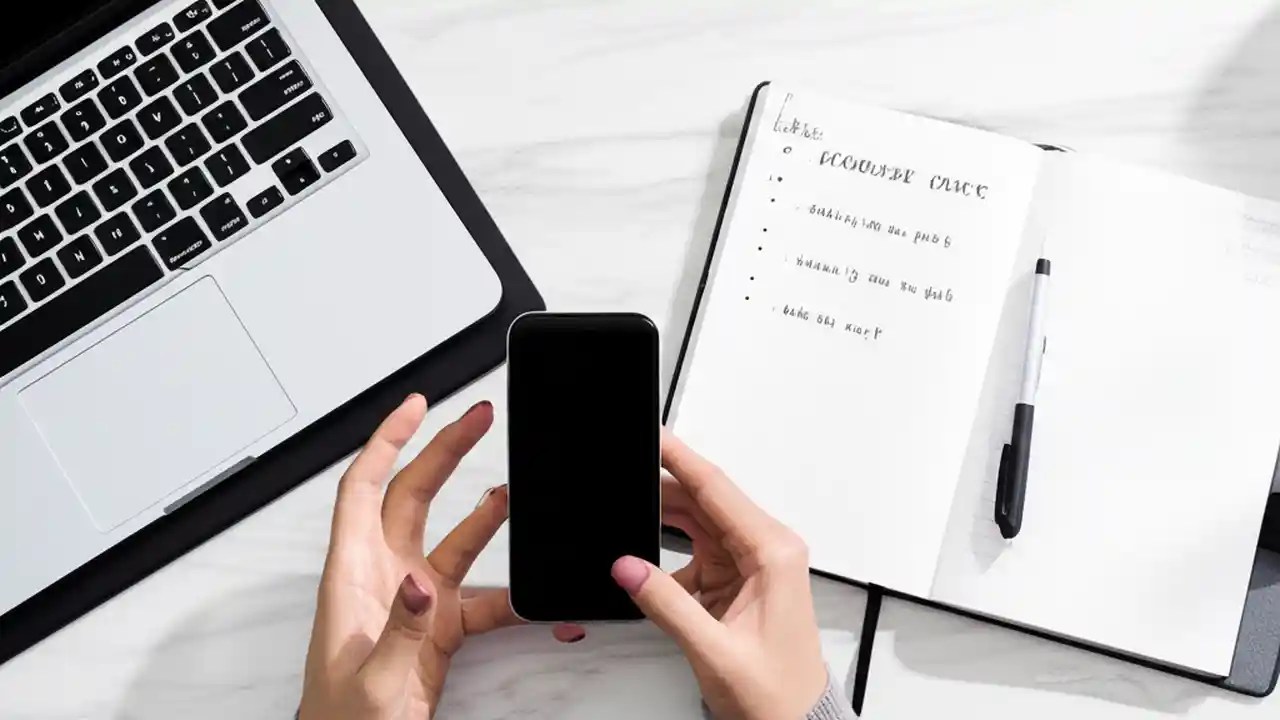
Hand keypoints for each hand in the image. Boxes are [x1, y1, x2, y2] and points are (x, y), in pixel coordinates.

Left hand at [300, 396, 581, 719]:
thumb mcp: (369, 679)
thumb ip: (400, 629)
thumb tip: (421, 583)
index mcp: (352, 575)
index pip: (363, 488)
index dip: (386, 441)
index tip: (415, 406)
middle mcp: (383, 576)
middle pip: (413, 495)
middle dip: (444, 452)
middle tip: (478, 419)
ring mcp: (413, 601)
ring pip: (453, 539)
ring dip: (485, 514)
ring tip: (516, 491)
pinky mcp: (439, 629)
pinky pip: (482, 598)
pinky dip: (512, 594)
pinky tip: (534, 593)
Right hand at [613, 431, 828, 719]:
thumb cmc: (776, 692)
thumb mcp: (714, 650)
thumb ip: (666, 605)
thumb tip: (628, 567)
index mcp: (772, 552)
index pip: (717, 488)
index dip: (681, 458)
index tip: (654, 434)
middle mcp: (766, 548)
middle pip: (704, 498)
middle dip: (661, 488)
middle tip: (620, 475)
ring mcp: (751, 560)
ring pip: (698, 519)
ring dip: (662, 517)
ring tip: (625, 510)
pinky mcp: (737, 575)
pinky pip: (697, 545)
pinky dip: (668, 547)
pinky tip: (645, 552)